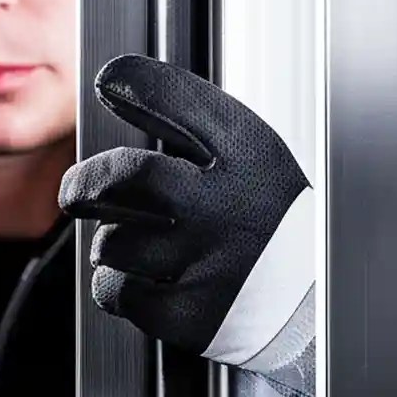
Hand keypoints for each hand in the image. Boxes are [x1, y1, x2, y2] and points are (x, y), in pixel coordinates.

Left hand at [58, 54, 314, 369]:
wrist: (318, 306)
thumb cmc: (268, 224)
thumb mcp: (252, 159)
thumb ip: (192, 125)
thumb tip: (114, 85)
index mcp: (250, 156)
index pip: (172, 96)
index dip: (129, 82)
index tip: (108, 83)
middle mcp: (228, 205)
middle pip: (122, 176)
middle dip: (85, 182)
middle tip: (78, 191)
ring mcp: (209, 263)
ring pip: (112, 241)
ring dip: (111, 242)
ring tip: (140, 245)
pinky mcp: (190, 314)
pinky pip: (114, 290)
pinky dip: (114, 286)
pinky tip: (142, 279)